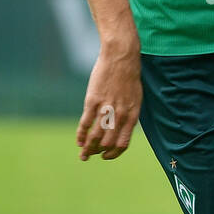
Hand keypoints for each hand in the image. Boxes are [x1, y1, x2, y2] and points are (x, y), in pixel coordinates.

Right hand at [76, 35, 142, 160]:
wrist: (121, 57)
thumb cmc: (129, 76)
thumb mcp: (135, 98)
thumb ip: (129, 114)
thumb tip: (123, 128)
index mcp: (132, 116)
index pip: (123, 144)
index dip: (113, 154)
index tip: (106, 156)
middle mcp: (119, 115)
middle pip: (107, 144)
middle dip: (98, 153)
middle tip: (91, 154)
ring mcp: (105, 109)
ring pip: (95, 137)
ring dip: (88, 149)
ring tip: (83, 154)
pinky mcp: (92, 101)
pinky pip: (85, 124)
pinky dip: (80, 135)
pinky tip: (78, 140)